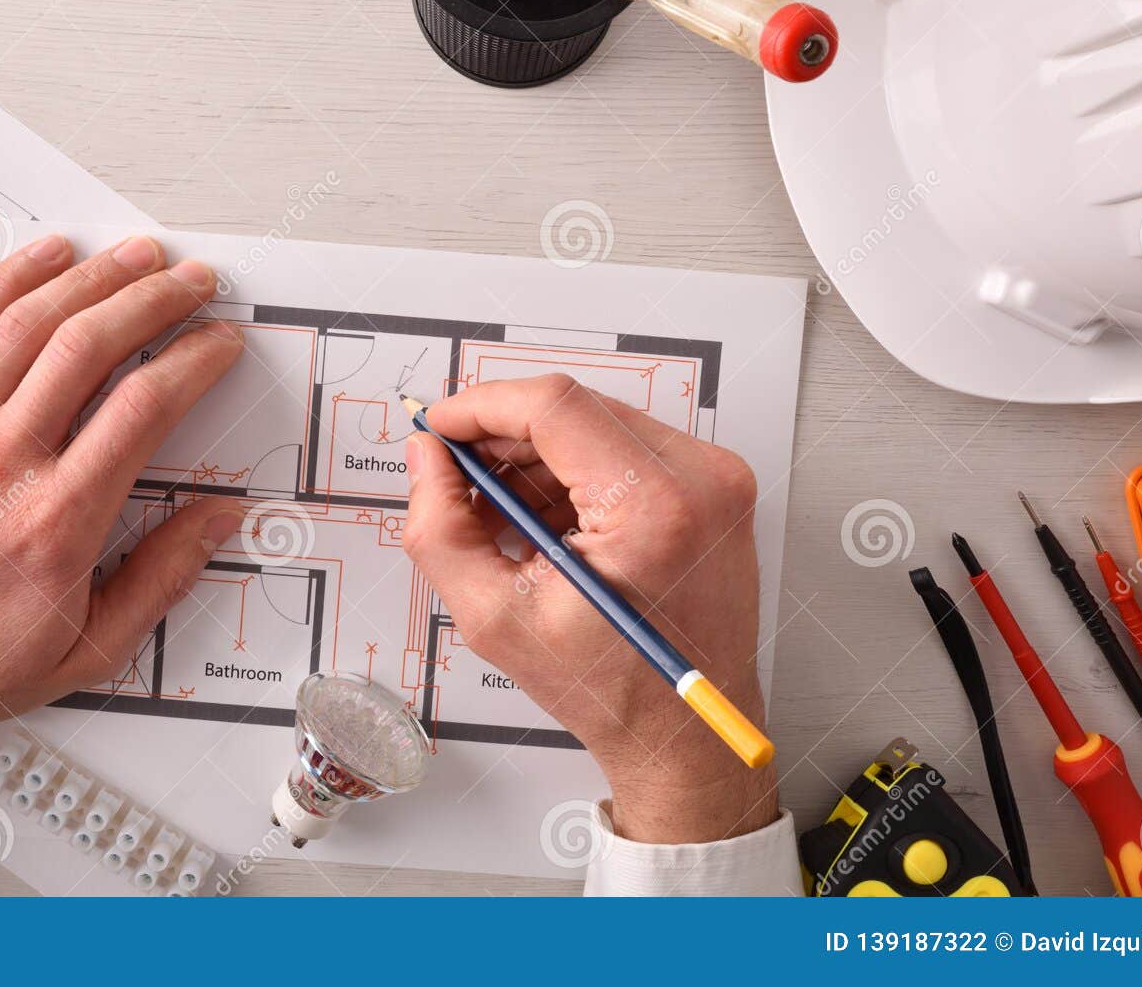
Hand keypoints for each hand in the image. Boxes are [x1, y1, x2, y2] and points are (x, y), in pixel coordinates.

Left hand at [0, 235, 245, 764]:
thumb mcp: (86, 650)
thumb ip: (161, 578)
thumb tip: (217, 520)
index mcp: (58, 518)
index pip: (144, 407)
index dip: (195, 360)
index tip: (222, 343)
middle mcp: (7, 459)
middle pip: (92, 345)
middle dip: (156, 299)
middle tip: (195, 281)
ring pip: (31, 324)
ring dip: (94, 277)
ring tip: (138, 255)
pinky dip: (9, 282)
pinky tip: (46, 257)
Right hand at [402, 375, 777, 843]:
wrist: (684, 735)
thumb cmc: (611, 692)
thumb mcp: (496, 618)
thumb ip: (442, 528)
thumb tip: (425, 460)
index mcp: (654, 506)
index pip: (554, 406)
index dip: (482, 407)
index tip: (439, 427)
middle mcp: (699, 478)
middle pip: (575, 409)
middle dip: (504, 437)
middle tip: (456, 480)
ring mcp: (716, 479)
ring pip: (598, 423)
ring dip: (537, 458)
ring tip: (500, 520)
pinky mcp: (715, 488)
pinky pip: (627, 448)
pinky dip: (575, 473)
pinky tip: (544, 524)